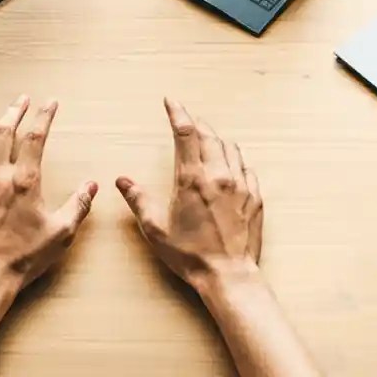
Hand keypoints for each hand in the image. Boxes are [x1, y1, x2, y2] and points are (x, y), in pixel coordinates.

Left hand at [0, 95, 97, 293]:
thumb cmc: (25, 257)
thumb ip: (79, 205)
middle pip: (3, 131)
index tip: (50, 103)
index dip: (44, 116)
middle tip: (22, 99)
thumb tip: (92, 185)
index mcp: (25, 180)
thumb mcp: (61, 232)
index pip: (35, 137)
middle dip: (14, 111)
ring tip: (0, 122)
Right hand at [116, 97, 263, 292]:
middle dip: (196, 122)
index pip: (185, 133)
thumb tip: (122, 180)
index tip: (171, 101)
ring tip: (205, 138)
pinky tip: (228, 164)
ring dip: (215, 138)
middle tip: (186, 118)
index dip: (178, 113)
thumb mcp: (155, 228)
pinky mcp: (255, 197)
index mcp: (192, 179)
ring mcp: (241, 184)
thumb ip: (138, 199)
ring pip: (230, 147)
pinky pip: (246, 166)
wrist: (228, 275)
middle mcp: (219, 175)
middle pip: (208, 135)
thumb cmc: (191, 255)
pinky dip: (234, 159)